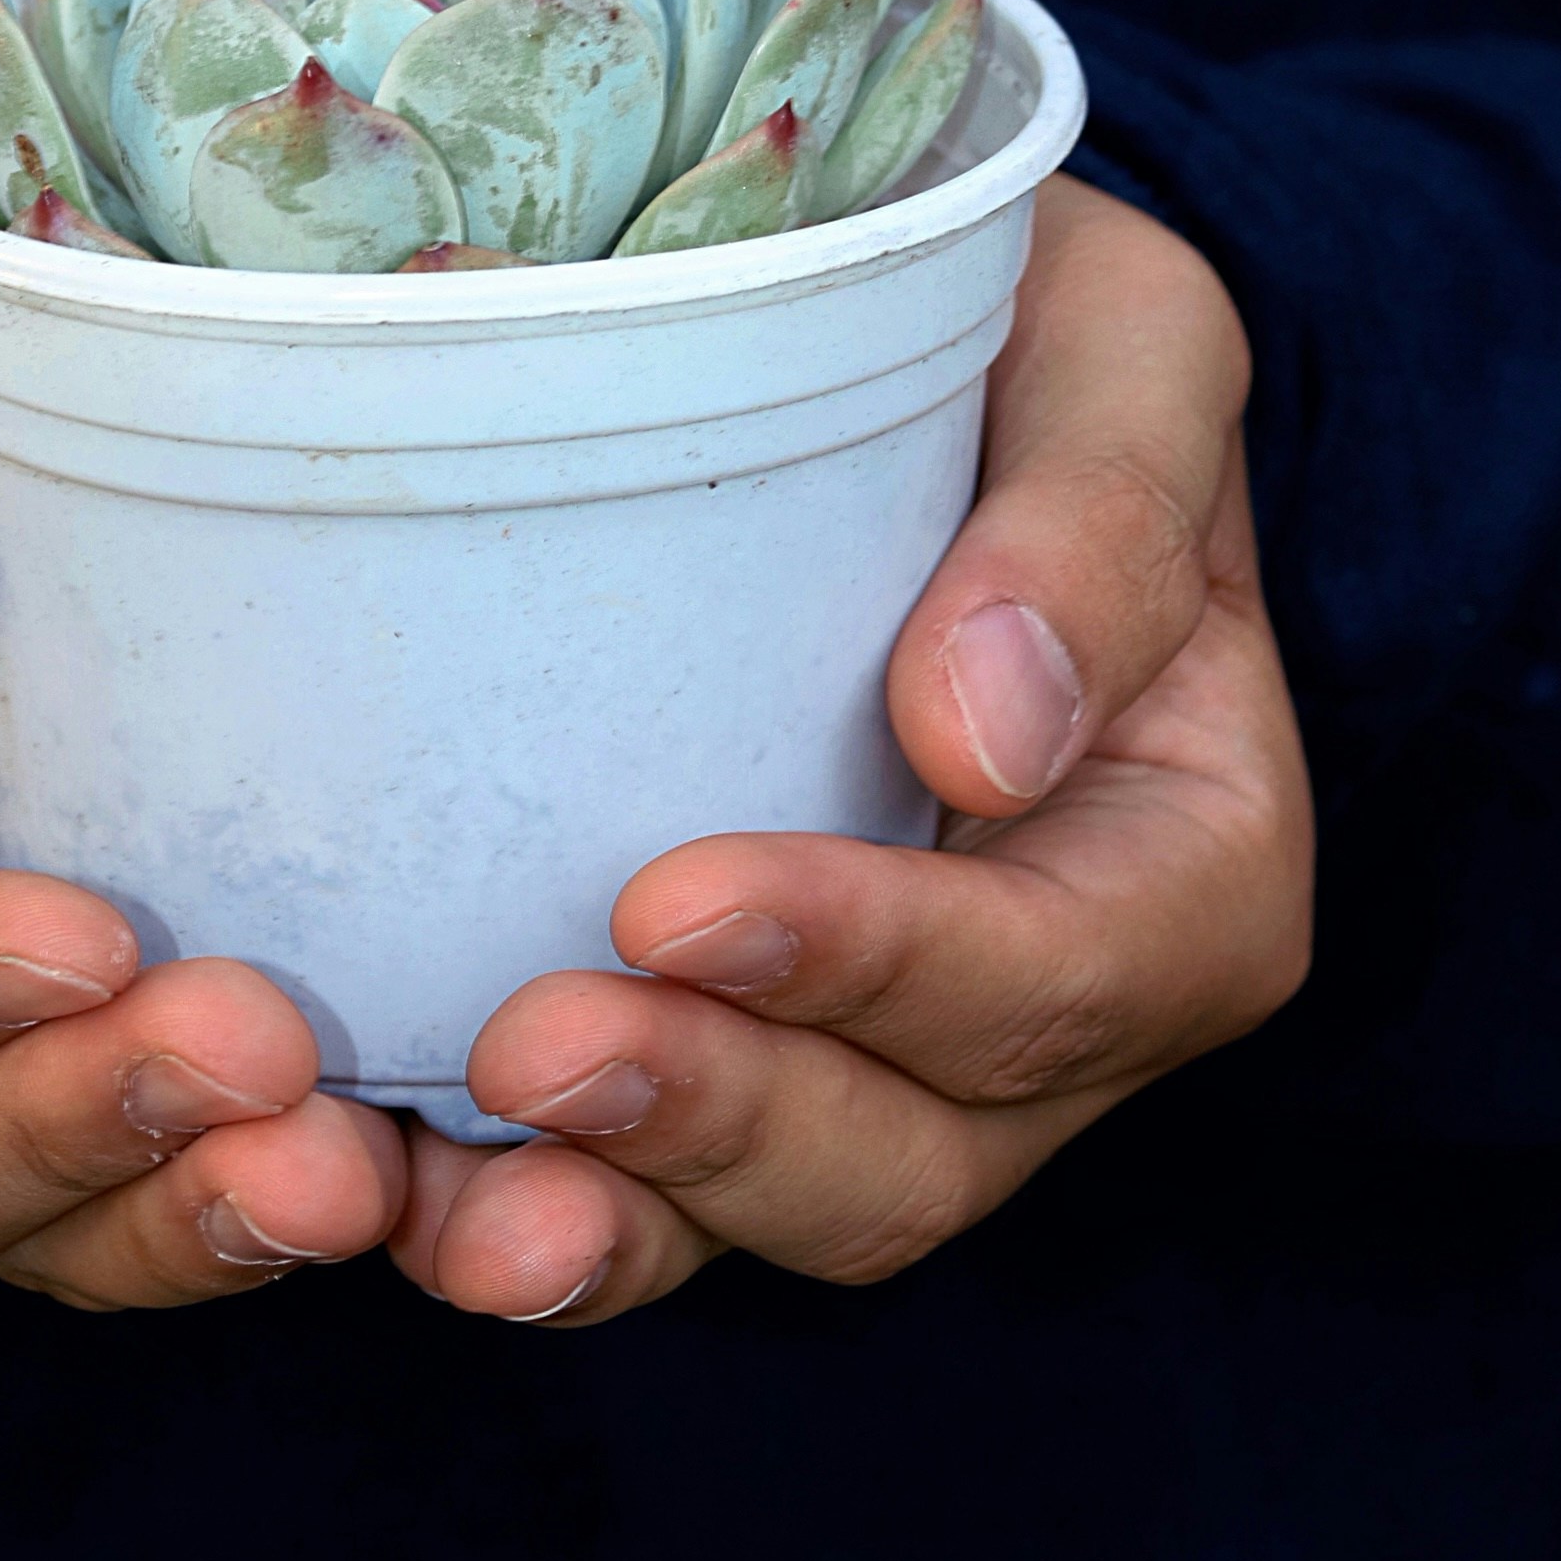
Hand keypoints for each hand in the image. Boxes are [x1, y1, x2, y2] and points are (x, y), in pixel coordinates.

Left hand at [391, 177, 1312, 1324]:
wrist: (914, 359)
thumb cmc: (1037, 334)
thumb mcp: (1121, 350)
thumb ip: (1096, 523)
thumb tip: (985, 737)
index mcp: (1185, 860)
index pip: (1055, 976)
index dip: (874, 968)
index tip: (674, 898)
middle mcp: (1051, 1013)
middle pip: (908, 1157)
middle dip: (718, 1124)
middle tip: (527, 1046)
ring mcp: (878, 1062)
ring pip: (759, 1214)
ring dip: (605, 1225)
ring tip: (440, 1212)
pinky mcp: (725, 1054)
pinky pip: (633, 1188)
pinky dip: (509, 1210)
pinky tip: (375, 1196)